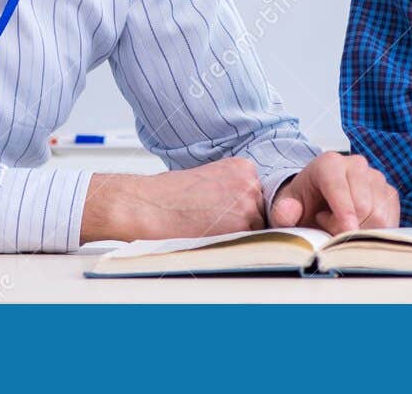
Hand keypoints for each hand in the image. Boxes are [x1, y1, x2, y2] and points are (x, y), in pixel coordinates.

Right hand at [80, 158, 264, 242]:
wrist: (148, 204)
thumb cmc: (170, 194)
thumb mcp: (209, 179)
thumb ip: (234, 189)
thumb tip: (251, 210)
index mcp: (243, 167)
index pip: (260, 196)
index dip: (243, 210)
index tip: (224, 213)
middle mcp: (250, 182)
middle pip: (263, 212)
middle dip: (244, 222)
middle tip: (214, 222)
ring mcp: (248, 203)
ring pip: (257, 230)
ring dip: (239, 235)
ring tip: (209, 228)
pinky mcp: (241, 225)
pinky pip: (247, 242)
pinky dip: (232, 244)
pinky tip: (211, 236)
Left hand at [270, 151, 398, 233]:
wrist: (318, 201)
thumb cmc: (304, 204)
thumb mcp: (286, 208)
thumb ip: (283, 212)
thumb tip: (291, 210)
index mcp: (328, 163)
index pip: (340, 188)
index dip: (343, 213)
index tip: (345, 232)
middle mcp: (355, 164)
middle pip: (363, 206)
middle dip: (348, 228)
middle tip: (329, 229)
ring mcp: (376, 177)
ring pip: (380, 215)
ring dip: (362, 231)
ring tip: (342, 226)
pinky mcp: (389, 193)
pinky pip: (391, 220)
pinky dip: (376, 232)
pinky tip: (359, 227)